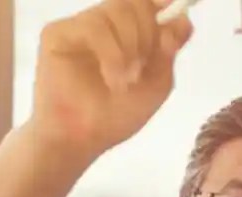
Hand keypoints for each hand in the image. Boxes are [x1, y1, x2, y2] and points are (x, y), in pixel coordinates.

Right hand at [28, 0, 193, 158]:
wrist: (86, 137)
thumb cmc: (118, 114)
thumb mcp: (158, 82)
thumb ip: (170, 49)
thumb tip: (184, 19)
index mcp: (127, 31)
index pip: (146, 3)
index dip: (162, 1)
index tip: (175, 3)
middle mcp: (104, 23)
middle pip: (134, 1)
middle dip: (148, 32)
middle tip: (143, 67)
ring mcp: (80, 25)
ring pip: (116, 10)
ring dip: (131, 47)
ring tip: (127, 80)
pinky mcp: (57, 32)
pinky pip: (94, 26)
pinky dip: (112, 54)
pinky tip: (112, 78)